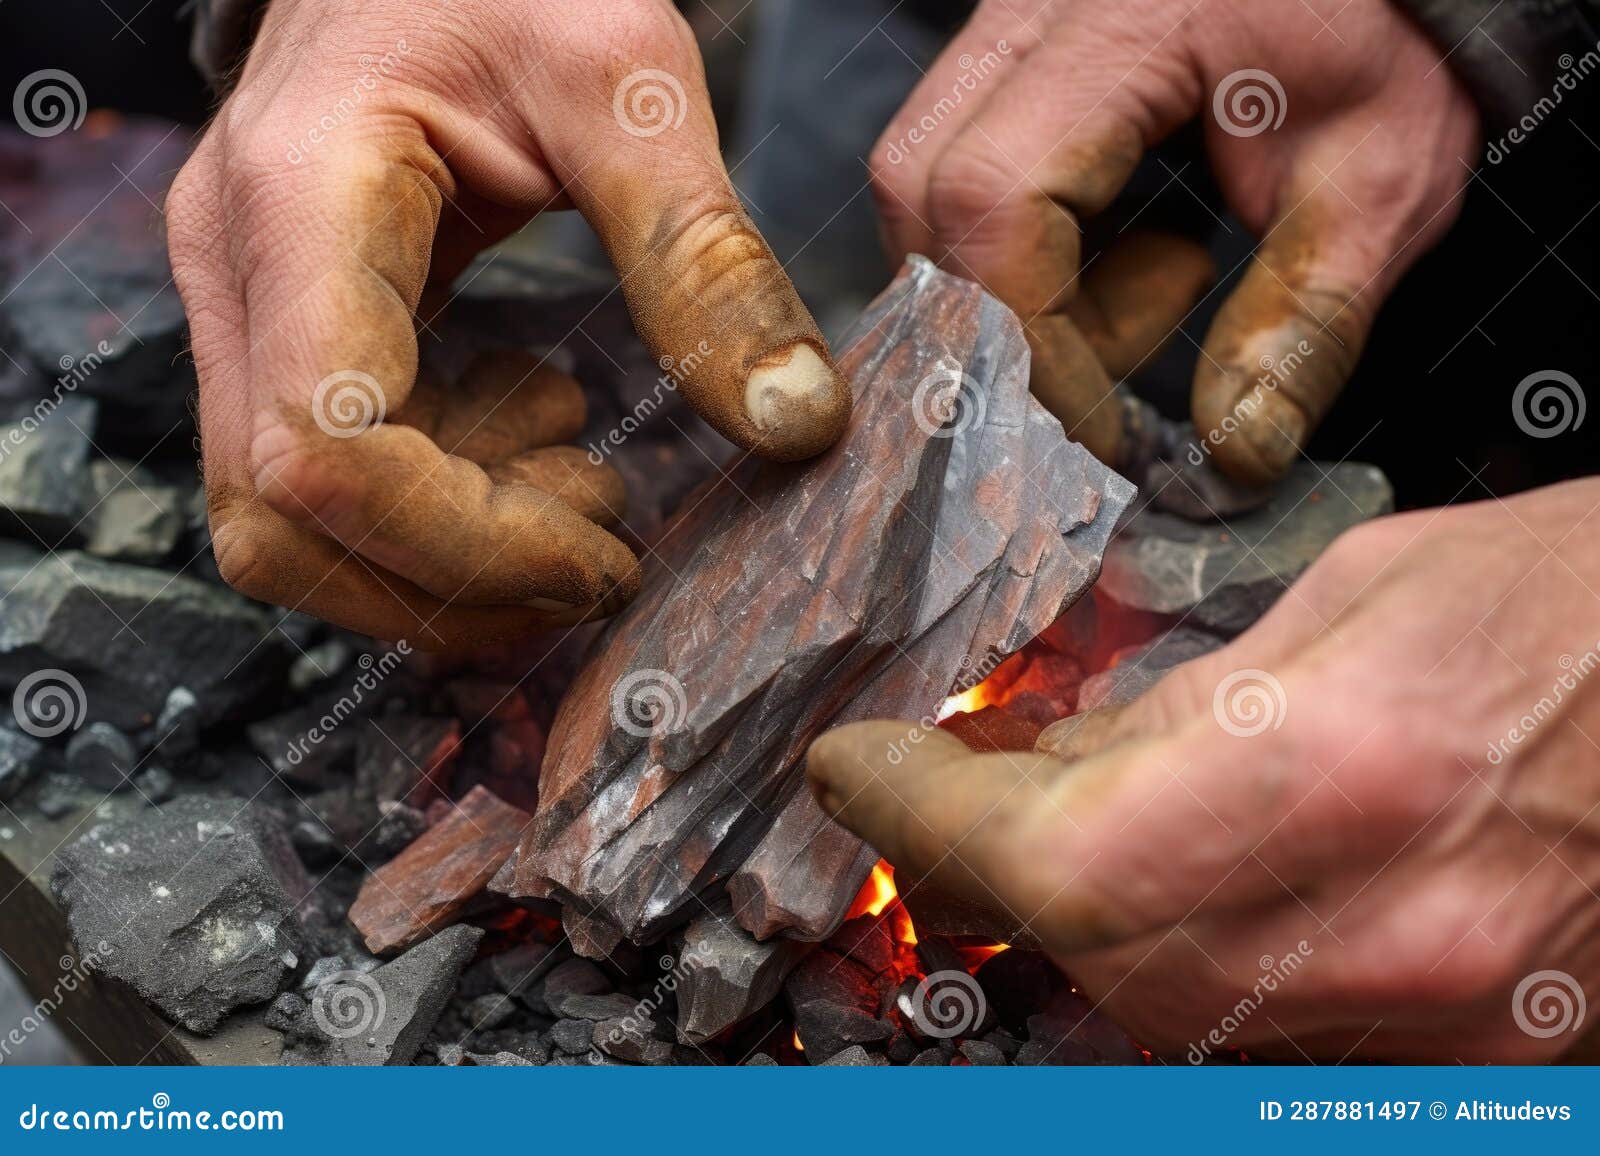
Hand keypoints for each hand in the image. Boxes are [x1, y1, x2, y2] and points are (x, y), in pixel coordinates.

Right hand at [167, 0, 850, 646]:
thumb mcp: (629, 84)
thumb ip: (703, 258)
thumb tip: (794, 421)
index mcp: (305, 198)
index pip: (326, 452)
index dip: (466, 547)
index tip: (601, 555)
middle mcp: (238, 267)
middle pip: (285, 525)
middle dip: (455, 580)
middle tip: (599, 544)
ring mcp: (245, 303)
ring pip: (293, 526)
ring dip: (450, 556)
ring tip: (582, 478)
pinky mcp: (283, 328)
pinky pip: (332, 477)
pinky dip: (442, 504)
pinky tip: (537, 428)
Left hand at [808, 479, 1599, 1060]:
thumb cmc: (1591, 606)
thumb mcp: (1372, 586)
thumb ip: (1191, 693)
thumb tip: (1056, 750)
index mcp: (1349, 772)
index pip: (1049, 857)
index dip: (921, 818)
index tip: (857, 767)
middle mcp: (1388, 930)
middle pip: (1086, 956)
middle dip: (977, 871)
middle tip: (926, 788)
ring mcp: (1437, 1020)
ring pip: (1161, 1011)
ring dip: (1067, 920)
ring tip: (1031, 820)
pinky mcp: (1468, 1055)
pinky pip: (1261, 1029)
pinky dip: (1176, 957)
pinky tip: (1162, 878)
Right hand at [871, 0, 1477, 479]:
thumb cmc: (1388, 36)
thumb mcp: (1377, 183)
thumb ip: (1301, 319)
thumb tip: (1234, 450)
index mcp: (1120, 28)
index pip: (996, 202)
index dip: (1027, 339)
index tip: (1098, 430)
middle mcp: (1029, 14)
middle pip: (923, 196)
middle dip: (998, 324)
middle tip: (1106, 379)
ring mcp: (1006, 29)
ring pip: (924, 191)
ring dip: (1006, 293)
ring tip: (1143, 295)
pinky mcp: (1008, 60)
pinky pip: (957, 175)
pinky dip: (1019, 255)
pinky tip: (1119, 257)